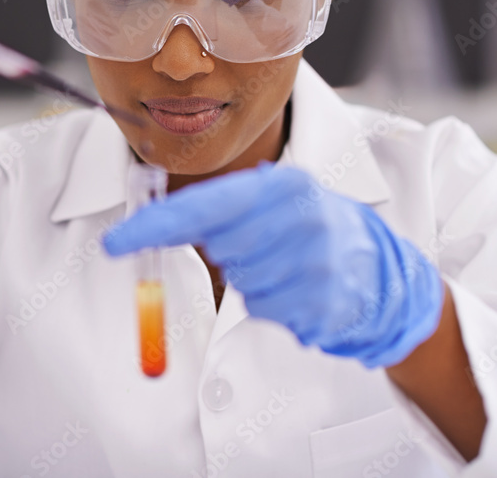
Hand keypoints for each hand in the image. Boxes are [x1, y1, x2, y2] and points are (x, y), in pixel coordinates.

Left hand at [102, 162, 444, 367]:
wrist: (381, 267)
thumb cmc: (308, 227)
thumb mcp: (273, 200)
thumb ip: (220, 208)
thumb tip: (152, 224)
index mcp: (281, 185)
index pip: (202, 207)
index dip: (154, 226)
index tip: (115, 243)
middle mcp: (300, 218)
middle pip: (220, 248)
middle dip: (228, 252)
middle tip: (259, 243)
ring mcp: (315, 263)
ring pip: (241, 282)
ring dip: (252, 280)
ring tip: (286, 266)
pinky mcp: (322, 302)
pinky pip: (264, 310)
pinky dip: (271, 304)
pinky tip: (298, 289)